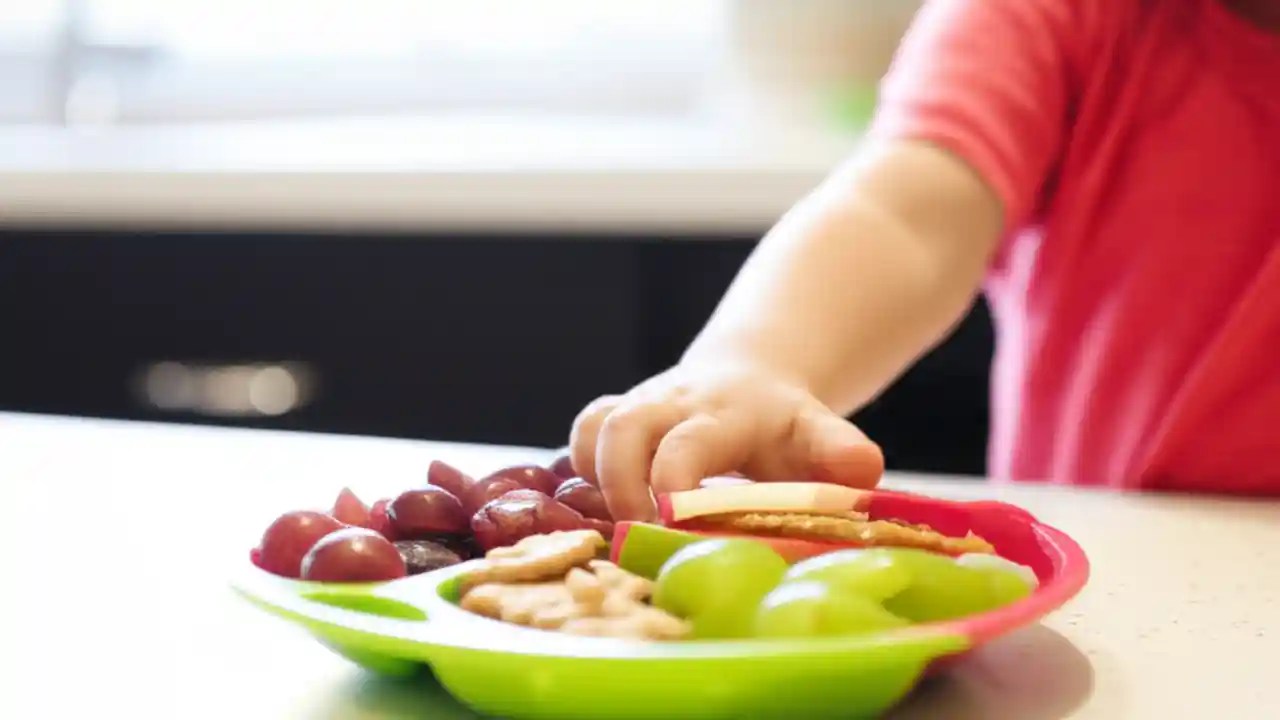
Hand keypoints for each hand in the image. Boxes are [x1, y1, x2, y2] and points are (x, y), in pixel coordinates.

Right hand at [569, 362, 883, 520]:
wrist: (749, 375)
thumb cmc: (786, 425)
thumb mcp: (820, 432)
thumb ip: (841, 450)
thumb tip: (863, 469)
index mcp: (726, 413)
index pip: (687, 446)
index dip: (674, 487)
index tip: (677, 527)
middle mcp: (673, 404)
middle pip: (623, 430)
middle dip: (621, 487)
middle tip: (638, 536)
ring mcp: (641, 407)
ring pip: (594, 429)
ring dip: (595, 481)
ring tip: (620, 526)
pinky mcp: (617, 417)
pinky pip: (583, 433)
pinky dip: (581, 471)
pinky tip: (607, 508)